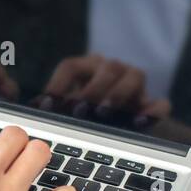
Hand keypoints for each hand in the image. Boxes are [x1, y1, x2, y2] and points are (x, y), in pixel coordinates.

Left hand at [32, 54, 170, 121]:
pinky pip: (159, 103)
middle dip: (91, 89)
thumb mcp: (69, 106)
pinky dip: (152, 111)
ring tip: (104, 113)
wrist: (126, 123)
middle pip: (106, 68)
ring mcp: (135, 83)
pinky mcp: (153, 103)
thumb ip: (54, 106)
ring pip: (134, 76)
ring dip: (119, 93)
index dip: (58, 85)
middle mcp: (111, 70)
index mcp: (86, 68)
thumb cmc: (87, 112)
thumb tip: (32, 111)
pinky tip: (139, 122)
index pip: (71, 67)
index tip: (48, 107)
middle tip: (78, 111)